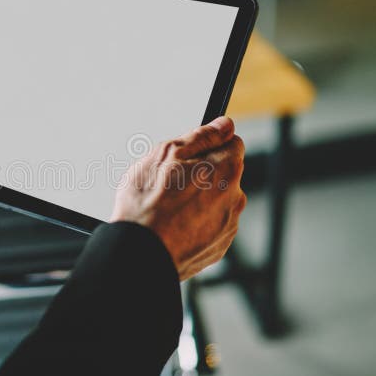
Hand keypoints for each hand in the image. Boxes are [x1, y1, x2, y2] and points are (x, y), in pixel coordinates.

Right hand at [110, 116, 245, 280]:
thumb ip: (203, 136)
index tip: (191, 153)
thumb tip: (225, 125)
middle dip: (204, 175)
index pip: (232, 143)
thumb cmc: (148, 202)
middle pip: (224, 175)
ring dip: (200, 201)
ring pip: (217, 203)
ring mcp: (228, 226)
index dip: (210, 145)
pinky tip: (173, 226)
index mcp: (226, 169)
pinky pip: (210, 228)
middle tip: (171, 182)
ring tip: (168, 208)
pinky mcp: (217, 248)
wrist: (140, 251)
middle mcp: (235, 197)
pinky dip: (196, 225)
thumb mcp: (168, 154)